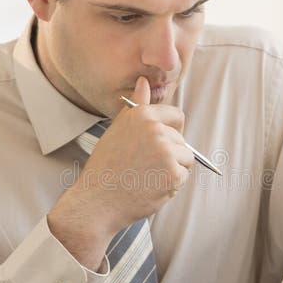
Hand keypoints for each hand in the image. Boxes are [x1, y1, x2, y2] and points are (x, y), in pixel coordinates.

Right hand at [48, 76, 192, 266]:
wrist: (96, 201)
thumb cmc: (105, 167)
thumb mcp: (117, 130)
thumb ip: (137, 106)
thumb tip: (144, 81)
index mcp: (142, 115)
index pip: (177, 116)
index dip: (171, 131)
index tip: (159, 145)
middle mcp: (156, 130)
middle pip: (182, 140)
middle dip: (170, 155)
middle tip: (144, 167)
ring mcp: (166, 152)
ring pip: (186, 159)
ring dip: (173, 170)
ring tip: (147, 177)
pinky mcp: (173, 175)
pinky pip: (184, 177)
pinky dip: (171, 185)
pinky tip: (150, 187)